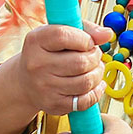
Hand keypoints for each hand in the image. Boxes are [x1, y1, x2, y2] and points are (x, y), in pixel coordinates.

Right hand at [0, 19, 108, 133]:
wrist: (26, 81)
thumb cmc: (47, 53)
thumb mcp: (58, 33)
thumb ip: (85, 29)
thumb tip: (107, 34)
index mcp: (36, 41)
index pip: (64, 36)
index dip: (85, 39)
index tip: (89, 41)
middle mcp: (37, 64)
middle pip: (80, 62)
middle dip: (95, 57)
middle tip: (94, 56)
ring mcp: (45, 87)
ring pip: (86, 82)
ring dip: (97, 74)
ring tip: (94, 69)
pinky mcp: (54, 104)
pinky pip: (85, 101)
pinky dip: (95, 92)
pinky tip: (93, 84)